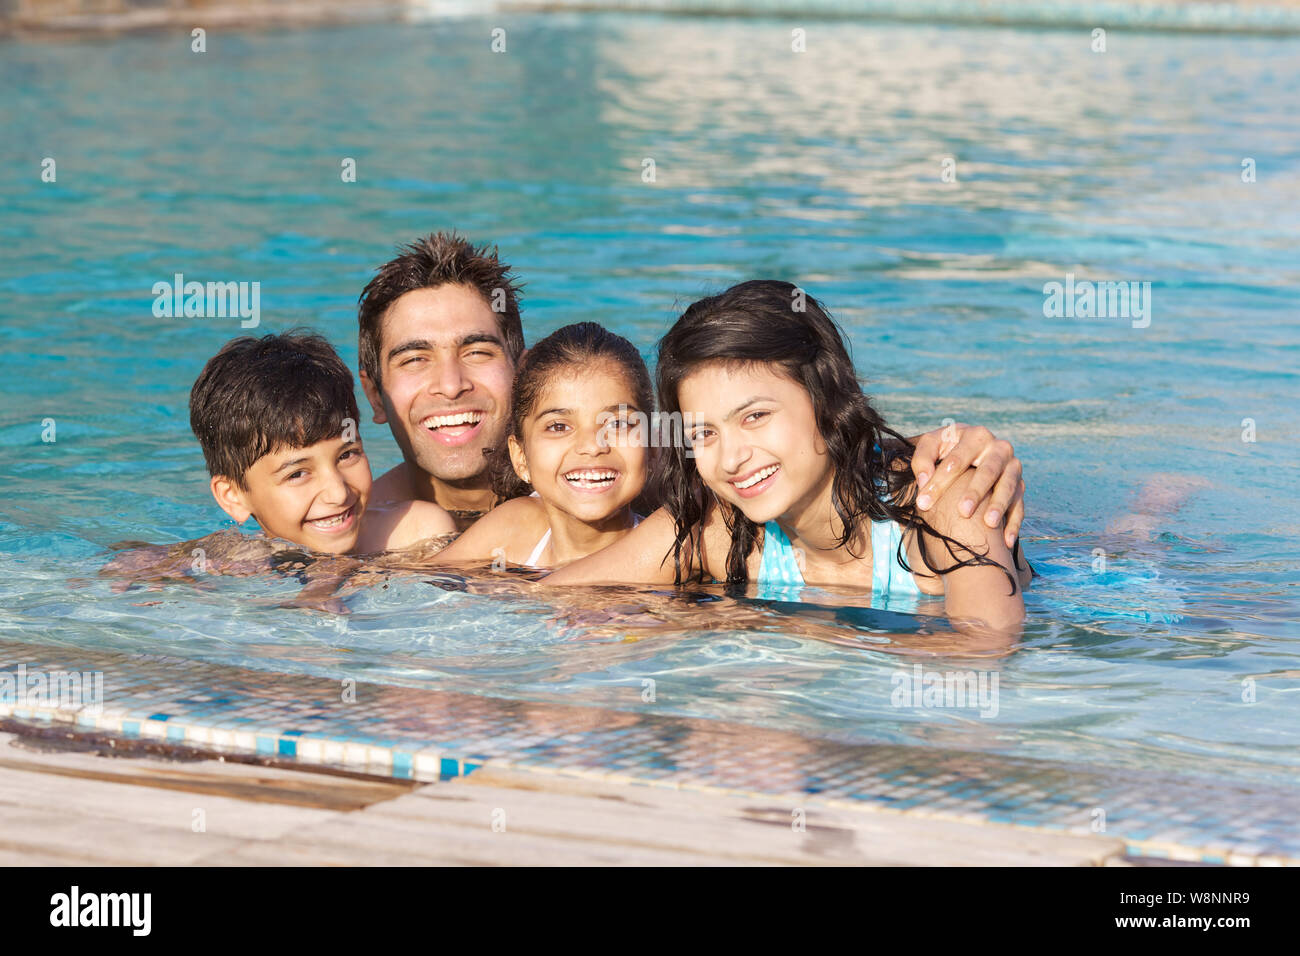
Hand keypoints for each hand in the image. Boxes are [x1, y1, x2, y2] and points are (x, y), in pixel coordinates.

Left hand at [910, 423, 1023, 547]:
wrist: (974, 448)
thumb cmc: (947, 448)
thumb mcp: (932, 445)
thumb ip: (922, 459)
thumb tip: (924, 482)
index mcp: (976, 436)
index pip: (956, 460)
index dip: (939, 482)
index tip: (923, 503)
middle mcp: (999, 448)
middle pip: (988, 471)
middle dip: (976, 491)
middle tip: (962, 512)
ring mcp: (1013, 467)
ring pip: (1008, 486)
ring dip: (999, 505)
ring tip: (988, 524)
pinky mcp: (1020, 485)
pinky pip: (1020, 504)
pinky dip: (1014, 522)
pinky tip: (1005, 540)